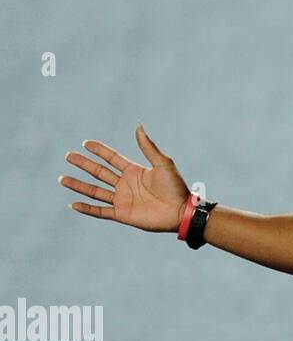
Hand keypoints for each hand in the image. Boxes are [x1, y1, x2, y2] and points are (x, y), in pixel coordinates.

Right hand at [60, 125, 191, 231]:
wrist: (181, 211)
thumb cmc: (176, 187)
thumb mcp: (163, 163)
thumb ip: (148, 147)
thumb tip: (138, 127)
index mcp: (134, 171)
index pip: (112, 158)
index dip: (99, 151)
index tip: (85, 143)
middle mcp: (125, 184)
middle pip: (99, 172)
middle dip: (84, 164)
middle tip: (68, 156)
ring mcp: (122, 199)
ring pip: (95, 191)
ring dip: (79, 185)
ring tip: (62, 179)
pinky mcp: (122, 214)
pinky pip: (100, 211)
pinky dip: (86, 208)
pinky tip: (73, 204)